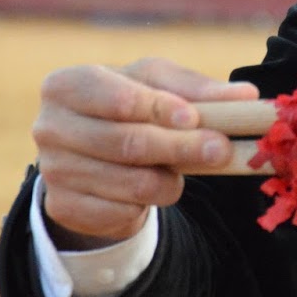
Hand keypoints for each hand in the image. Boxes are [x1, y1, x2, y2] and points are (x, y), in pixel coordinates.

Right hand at [32, 59, 259, 247]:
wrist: (90, 152)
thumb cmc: (128, 103)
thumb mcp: (158, 85)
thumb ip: (198, 90)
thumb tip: (247, 96)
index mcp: (66, 84)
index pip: (119, 99)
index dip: (161, 109)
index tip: (195, 118)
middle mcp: (49, 126)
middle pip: (127, 143)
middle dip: (181, 147)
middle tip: (222, 150)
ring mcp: (52, 170)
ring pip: (130, 183)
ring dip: (170, 181)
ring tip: (185, 171)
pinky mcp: (62, 207)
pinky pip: (120, 212)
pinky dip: (146, 204)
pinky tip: (152, 187)